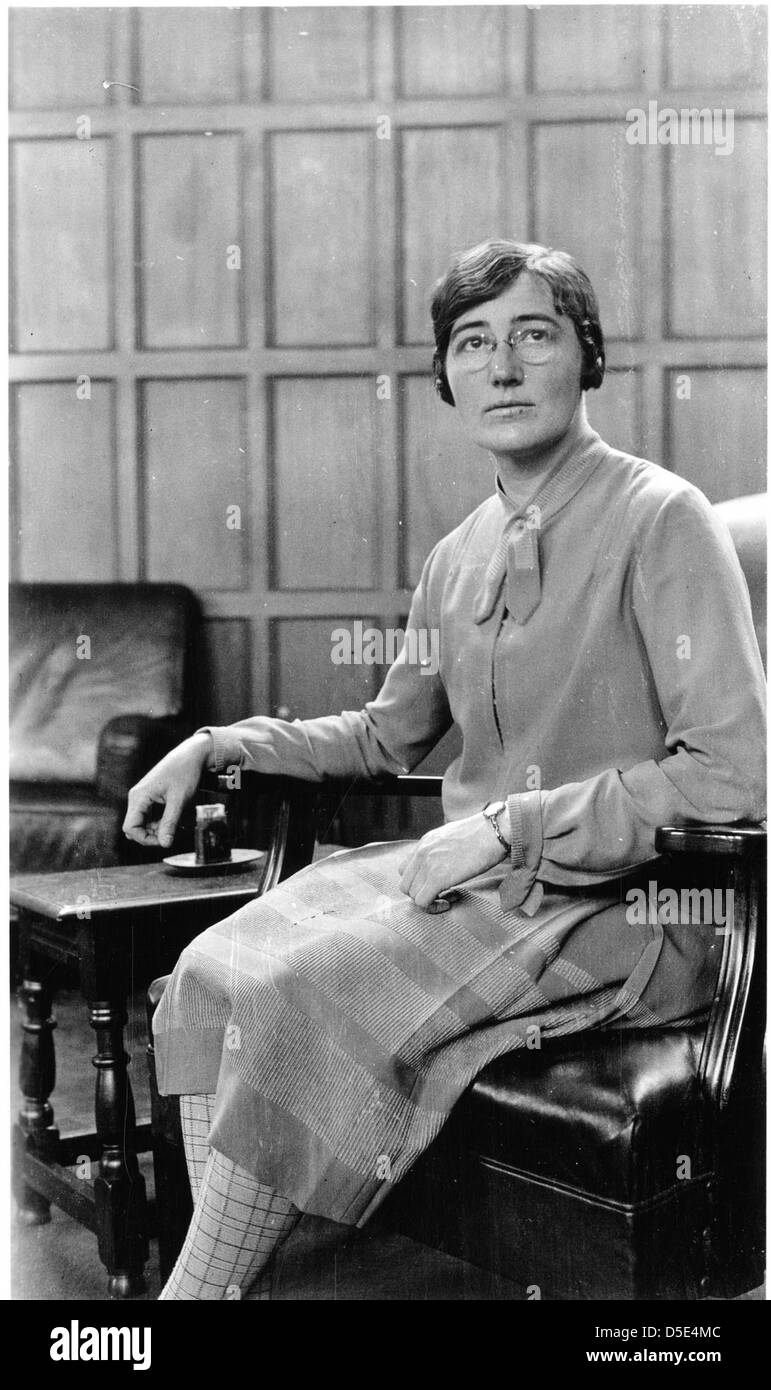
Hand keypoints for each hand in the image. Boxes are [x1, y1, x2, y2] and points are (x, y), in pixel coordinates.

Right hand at [122, 732, 213, 847]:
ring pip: (142, 823)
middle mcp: (136, 797)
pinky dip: (159, 821)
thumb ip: (170, 823)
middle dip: (151, 835)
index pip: (130, 828)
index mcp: (139, 797)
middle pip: (134, 827)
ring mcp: (142, 796)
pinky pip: (148, 816)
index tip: (165, 840)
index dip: (146, 839)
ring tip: (176, 822)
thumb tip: (165, 845)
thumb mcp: (179, 800)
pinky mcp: (149, 797)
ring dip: (157, 828)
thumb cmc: (185, 773)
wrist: (191, 755)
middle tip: (172, 832)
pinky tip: (173, 816)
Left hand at [398, 813, 507, 908]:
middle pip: (405, 884)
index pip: (405, 869)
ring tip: (448, 897)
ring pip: (412, 895)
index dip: (418, 881)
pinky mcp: (438, 878)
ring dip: (428, 901)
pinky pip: (422, 902)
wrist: (493, 832)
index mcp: (424, 843)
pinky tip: (450, 902)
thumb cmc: (482, 834)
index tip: (435, 884)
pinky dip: (434, 907)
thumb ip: (441, 849)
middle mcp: (421, 852)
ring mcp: (427, 865)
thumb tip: (444, 862)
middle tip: (441, 894)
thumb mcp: (453, 836)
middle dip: (421, 893)